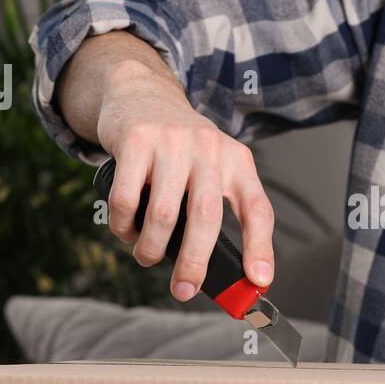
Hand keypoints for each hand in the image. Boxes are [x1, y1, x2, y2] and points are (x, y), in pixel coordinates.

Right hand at [69, 36, 275, 301]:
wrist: (142, 94)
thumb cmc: (180, 147)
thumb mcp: (212, 167)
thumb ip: (215, 211)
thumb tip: (216, 273)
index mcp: (237, 161)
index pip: (258, 208)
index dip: (261, 247)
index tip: (258, 280)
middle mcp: (210, 149)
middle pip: (207, 218)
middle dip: (194, 263)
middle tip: (184, 289)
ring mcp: (173, 143)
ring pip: (164, 214)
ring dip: (151, 248)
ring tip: (146, 255)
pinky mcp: (136, 141)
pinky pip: (127, 199)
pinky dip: (123, 225)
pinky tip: (126, 228)